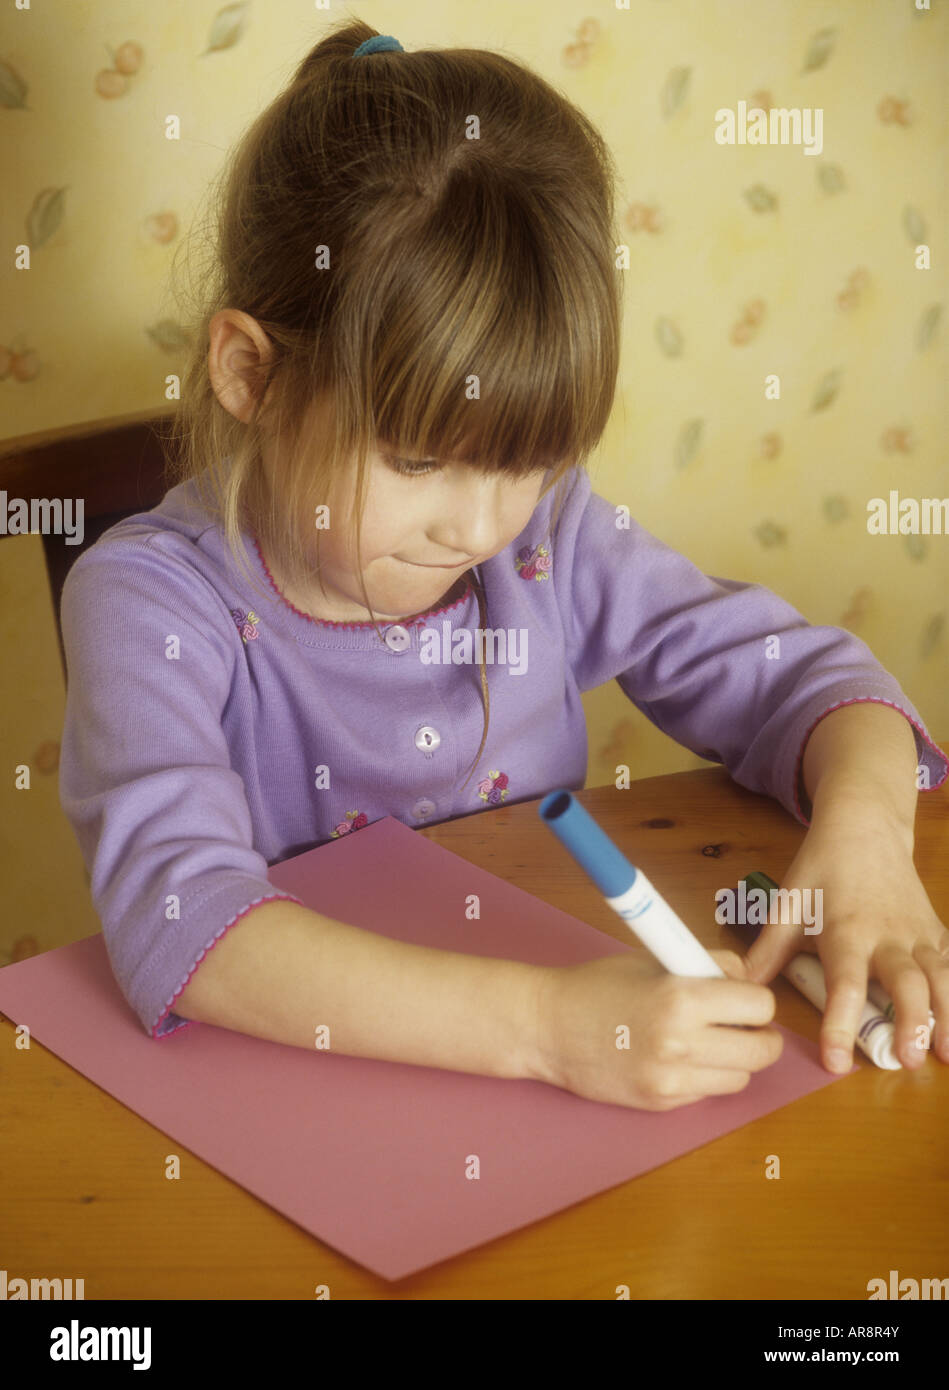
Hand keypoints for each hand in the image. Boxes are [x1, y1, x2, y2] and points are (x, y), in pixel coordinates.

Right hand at [530, 948, 782, 1109]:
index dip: (756, 1000)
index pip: (760, 1005)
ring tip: (705, 1040)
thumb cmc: (599, 987)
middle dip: (759, 1035)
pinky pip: (708, 1092)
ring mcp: (672, 1080)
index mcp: (681, 997)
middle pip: (763, 1051)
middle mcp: (682, 1043)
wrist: (549, 1028)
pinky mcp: (661, 1104)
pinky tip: (676, 1057)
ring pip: (741, 1077)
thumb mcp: (655, 961)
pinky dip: (703, 1076)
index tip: (743, 998)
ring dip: (733, 1060)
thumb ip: (707, 968)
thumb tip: (749, 980)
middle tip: (741, 1024)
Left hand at [741, 810, 948, 1072]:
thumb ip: (768, 948)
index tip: (836, 1062)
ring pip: (941, 976)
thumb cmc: (823, 866)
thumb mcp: (789, 901)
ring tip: (945, 1055)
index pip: (844, 984)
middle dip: (911, 1024)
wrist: (865, 826)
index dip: (839, 1024)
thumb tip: (743, 985)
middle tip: (908, 1062)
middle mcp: (888, 936)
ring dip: (948, 1016)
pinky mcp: (936, 930)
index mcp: (846, 931)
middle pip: (907, 983)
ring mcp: (918, 933)